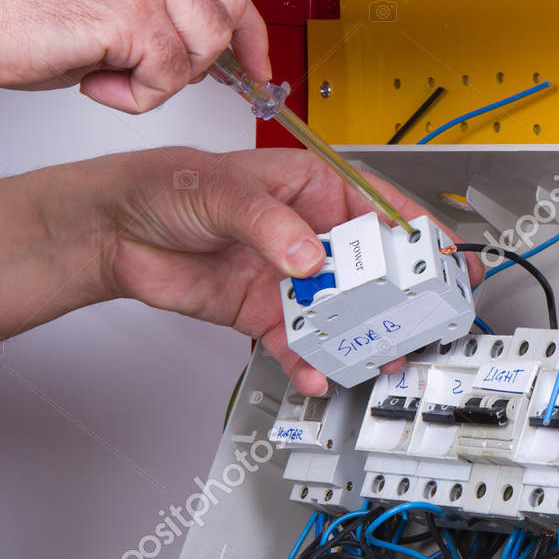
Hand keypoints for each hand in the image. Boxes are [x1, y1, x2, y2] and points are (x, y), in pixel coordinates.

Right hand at [0, 0, 266, 112]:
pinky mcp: (130, 13)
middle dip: (224, 56)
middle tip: (208, 87)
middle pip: (226, 5)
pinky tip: (95, 85)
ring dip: (167, 79)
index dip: (240, 24)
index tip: (252, 60)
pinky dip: (138, 97)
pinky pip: (169, 75)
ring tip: (113, 79)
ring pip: (205, 43)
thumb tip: (170, 52)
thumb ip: (132, 11)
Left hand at [94, 147, 484, 394]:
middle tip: (422, 318)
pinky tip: (317, 372)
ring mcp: (288, 276)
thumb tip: (310, 255)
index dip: (417, 232)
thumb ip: (271, 224)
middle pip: (368, 267)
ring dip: (359, 335)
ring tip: (379, 356)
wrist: (112, 231)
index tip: (445, 255)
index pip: (378, 208)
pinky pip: (297, 340)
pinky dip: (308, 360)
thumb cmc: (167, 187)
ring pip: (339, 310)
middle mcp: (308, 233)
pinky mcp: (264, 312)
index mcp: (311, 188)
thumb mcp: (223, 191)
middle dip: (397, 296)